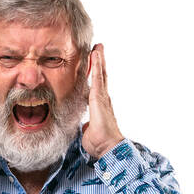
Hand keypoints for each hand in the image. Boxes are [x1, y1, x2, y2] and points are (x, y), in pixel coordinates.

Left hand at [81, 42, 125, 159]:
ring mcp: (102, 97)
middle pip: (101, 77)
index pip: (96, 86)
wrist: (108, 147)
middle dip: (99, 63)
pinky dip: (97, 65)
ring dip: (99, 59)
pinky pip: (98, 77)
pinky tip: (96, 54)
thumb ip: (86, 126)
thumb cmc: (99, 142)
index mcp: (99, 106)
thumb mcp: (88, 131)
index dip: (95, 75)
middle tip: (97, 49)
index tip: (93, 64)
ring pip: (100, 74)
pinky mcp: (99, 97)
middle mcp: (102, 99)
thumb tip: (85, 127)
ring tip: (97, 46)